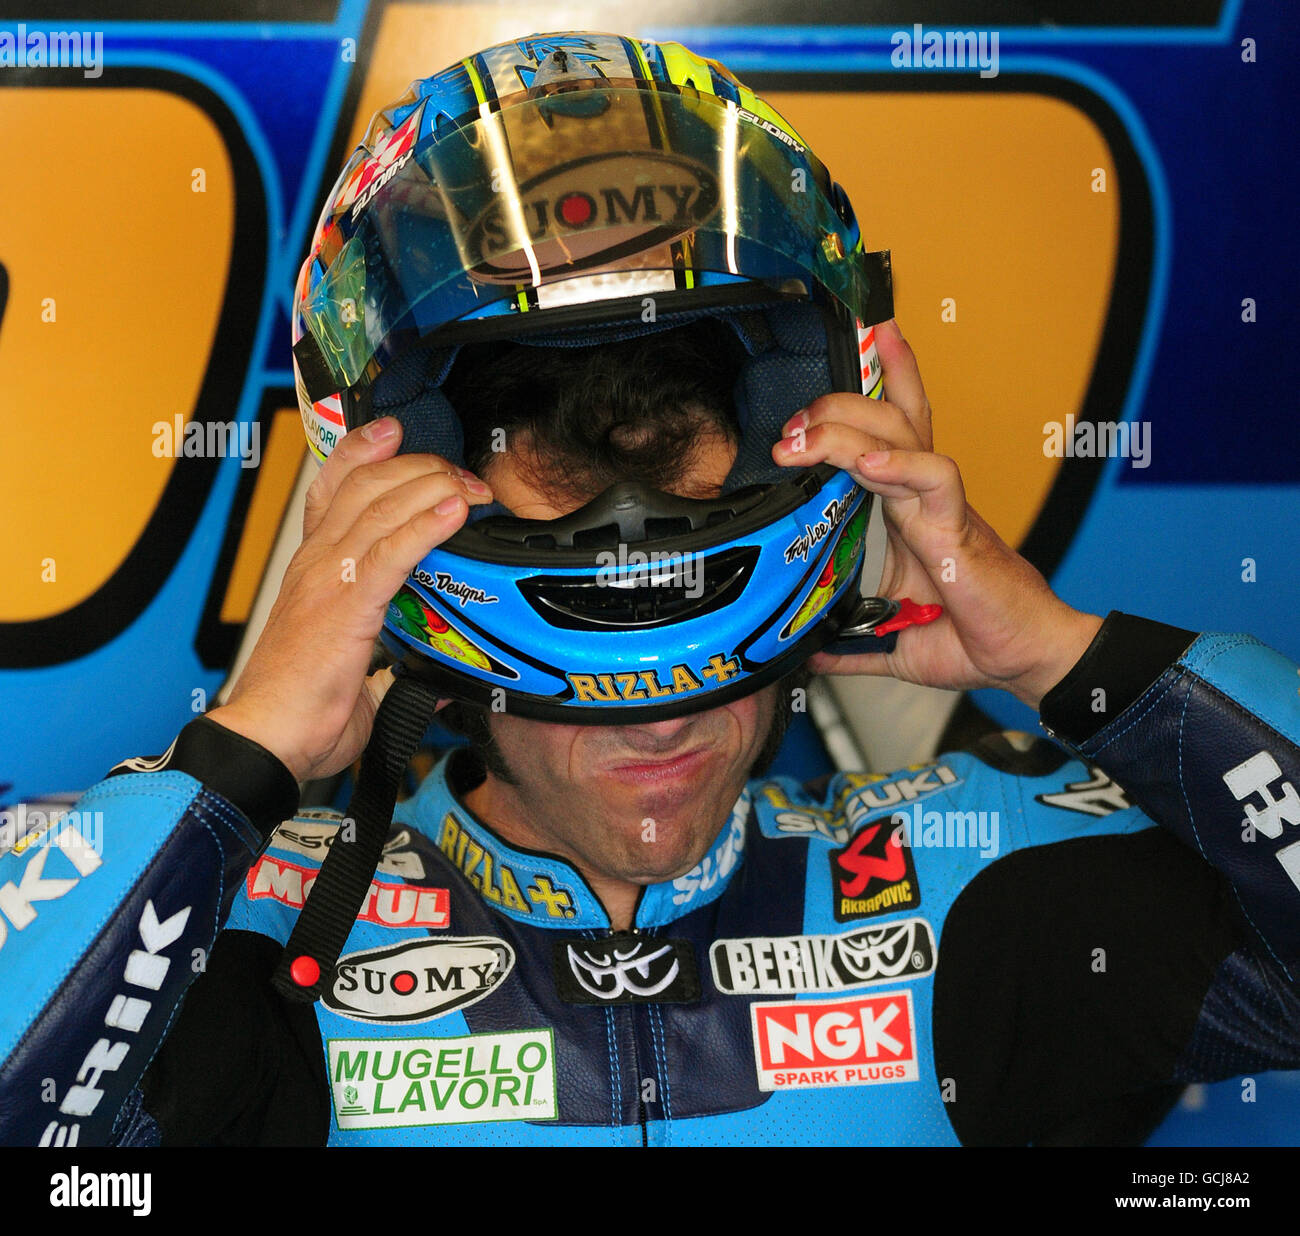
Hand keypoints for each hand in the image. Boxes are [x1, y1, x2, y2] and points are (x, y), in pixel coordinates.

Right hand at [207, 418, 492, 780]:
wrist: (265, 742)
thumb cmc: (299, 715)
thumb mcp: (357, 683)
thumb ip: (391, 671)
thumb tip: (431, 682)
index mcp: (313, 574)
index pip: (333, 492)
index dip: (362, 453)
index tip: (394, 431)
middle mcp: (315, 565)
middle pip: (366, 486)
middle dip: (420, 468)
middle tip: (461, 473)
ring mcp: (326, 581)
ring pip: (381, 508)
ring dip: (433, 488)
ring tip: (470, 486)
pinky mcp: (343, 606)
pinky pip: (389, 552)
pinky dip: (424, 527)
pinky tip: (454, 511)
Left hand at [772, 320, 1100, 708]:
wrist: (1025, 661)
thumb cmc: (973, 641)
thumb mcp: (894, 643)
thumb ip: (851, 645)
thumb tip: (809, 653)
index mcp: (907, 511)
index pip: (884, 435)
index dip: (861, 395)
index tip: (819, 381)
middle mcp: (922, 498)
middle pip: (888, 416)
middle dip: (836, 402)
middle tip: (792, 420)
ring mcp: (941, 508)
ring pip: (901, 435)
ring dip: (846, 427)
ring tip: (802, 436)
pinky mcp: (959, 531)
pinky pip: (935, 480)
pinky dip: (900, 464)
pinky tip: (867, 463)